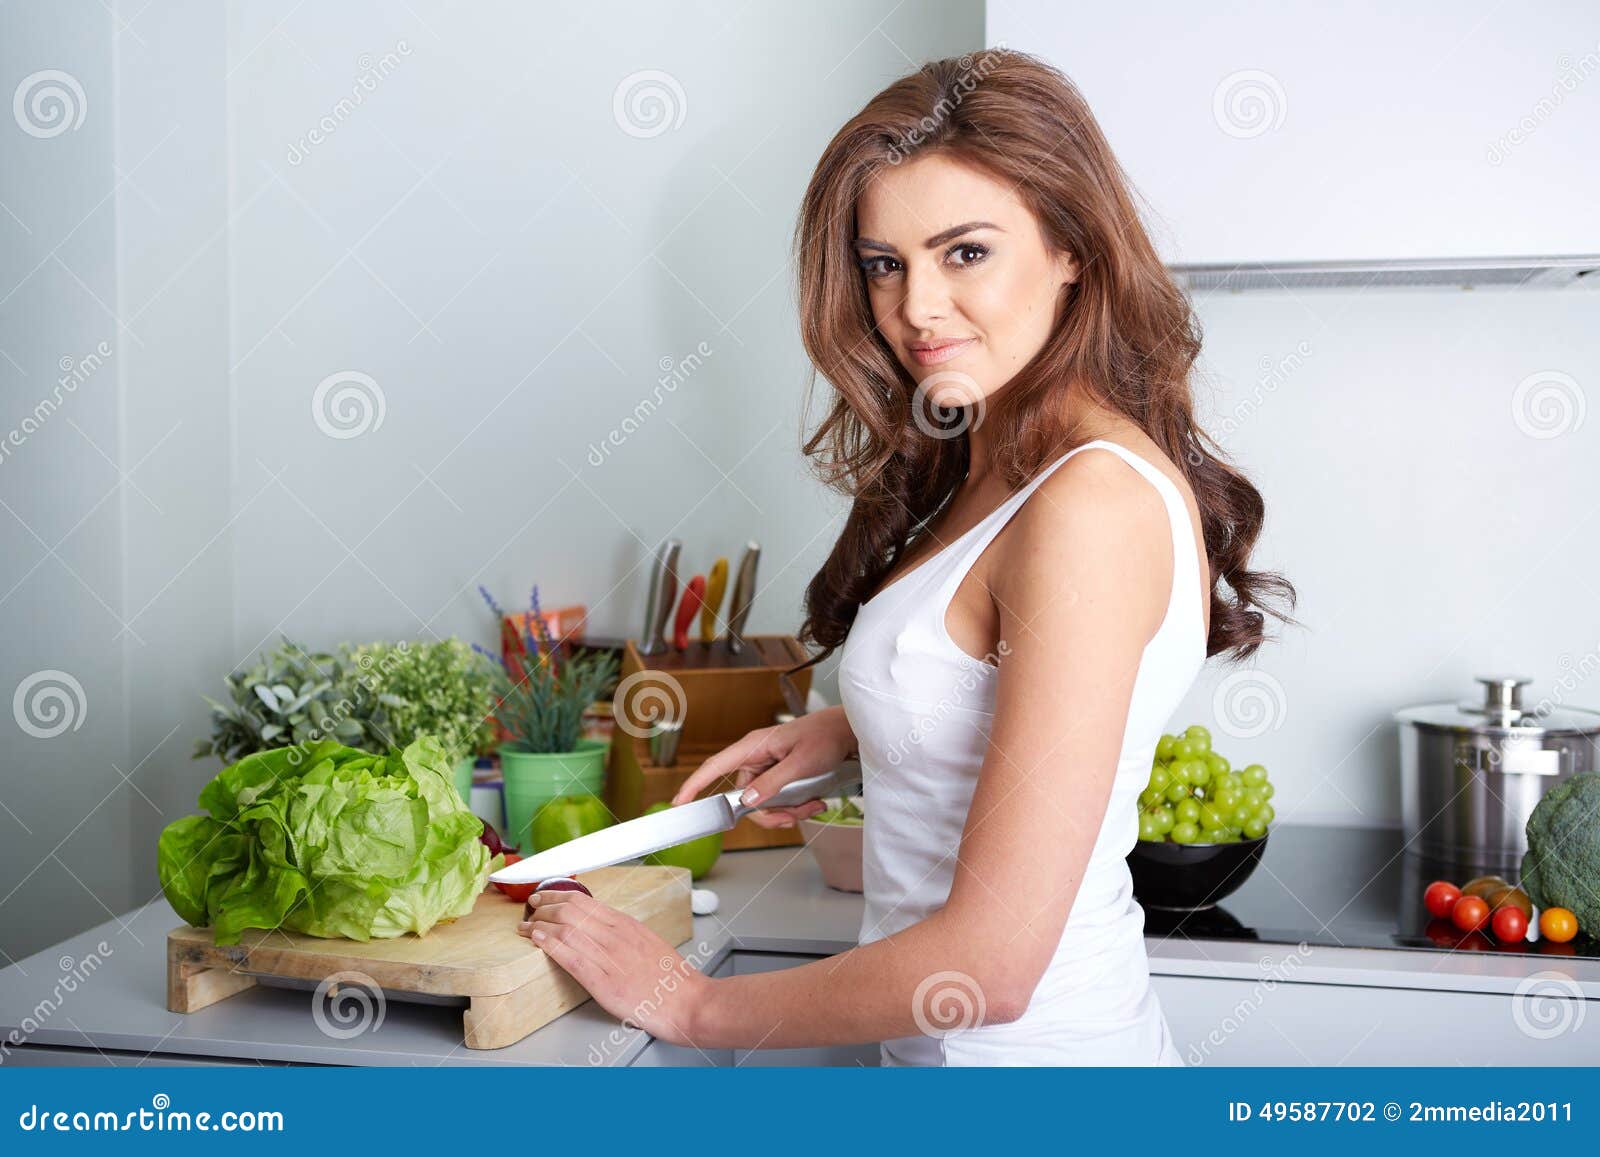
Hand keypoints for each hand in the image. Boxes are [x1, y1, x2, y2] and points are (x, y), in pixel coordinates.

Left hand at [517, 888, 710, 1047]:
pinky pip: (570, 957)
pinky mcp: (603, 981)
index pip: (585, 901)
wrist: (687, 1001)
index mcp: (627, 925)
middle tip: (530, 908)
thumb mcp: (648, 942)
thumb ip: (623, 933)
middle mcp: (616, 936)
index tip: (544, 896)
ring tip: (526, 926)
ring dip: (539, 924)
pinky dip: (549, 944)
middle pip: (571, 910)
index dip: (558, 895)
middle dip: (544, 906)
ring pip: (566, 929)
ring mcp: (609, 958)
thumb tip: (601, 927)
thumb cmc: (671, 978)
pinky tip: (537, 940)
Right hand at [669, 705, 856, 827]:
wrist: (847, 732)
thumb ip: (773, 782)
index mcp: (753, 747)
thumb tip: (748, 801)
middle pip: (744, 799)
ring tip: (811, 805)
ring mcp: (768, 770)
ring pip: (763, 805)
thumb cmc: (825, 736)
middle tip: (794, 815)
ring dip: (787, 812)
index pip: (715, 767)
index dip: (695, 785)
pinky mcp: (780, 778)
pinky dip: (795, 808)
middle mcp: (756, 759)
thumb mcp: (801, 762)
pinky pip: (777, 802)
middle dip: (770, 813)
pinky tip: (813, 802)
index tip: (679, 803)